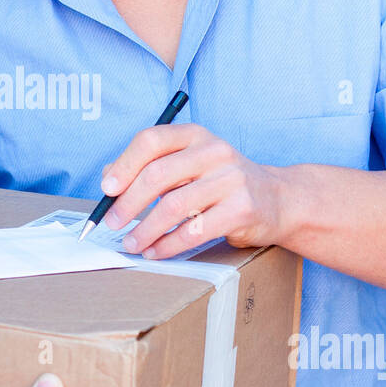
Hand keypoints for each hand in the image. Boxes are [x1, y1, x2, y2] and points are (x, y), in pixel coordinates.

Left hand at [100, 122, 284, 257]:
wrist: (278, 200)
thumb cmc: (221, 183)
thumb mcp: (189, 164)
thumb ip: (151, 166)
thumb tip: (109, 179)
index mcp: (195, 135)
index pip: (152, 140)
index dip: (124, 165)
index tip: (107, 189)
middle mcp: (214, 151)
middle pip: (158, 175)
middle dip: (128, 203)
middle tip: (111, 223)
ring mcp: (230, 179)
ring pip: (174, 206)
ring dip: (145, 229)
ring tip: (131, 242)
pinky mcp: (241, 209)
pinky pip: (194, 231)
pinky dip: (168, 245)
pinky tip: (155, 251)